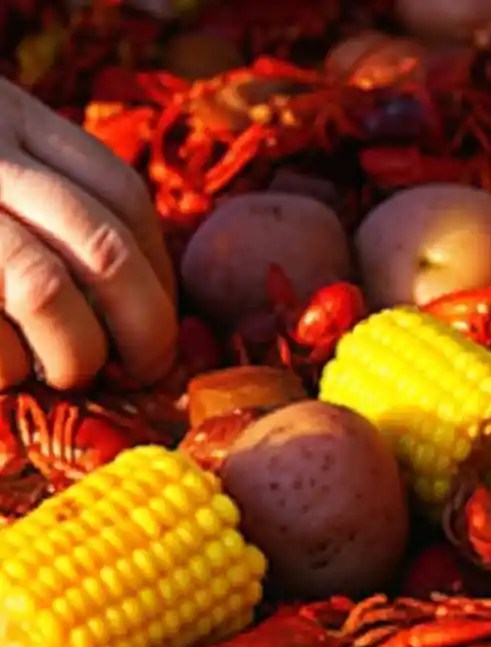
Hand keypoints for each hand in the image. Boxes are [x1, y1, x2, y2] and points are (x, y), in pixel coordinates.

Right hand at [0, 79, 176, 389]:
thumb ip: (53, 199)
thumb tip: (149, 299)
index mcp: (13, 120)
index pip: (123, 195)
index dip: (159, 273)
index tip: (166, 322)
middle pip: (103, 246)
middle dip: (144, 325)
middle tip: (146, 368)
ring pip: (45, 289)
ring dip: (76, 352)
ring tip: (71, 374)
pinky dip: (7, 366)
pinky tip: (6, 370)